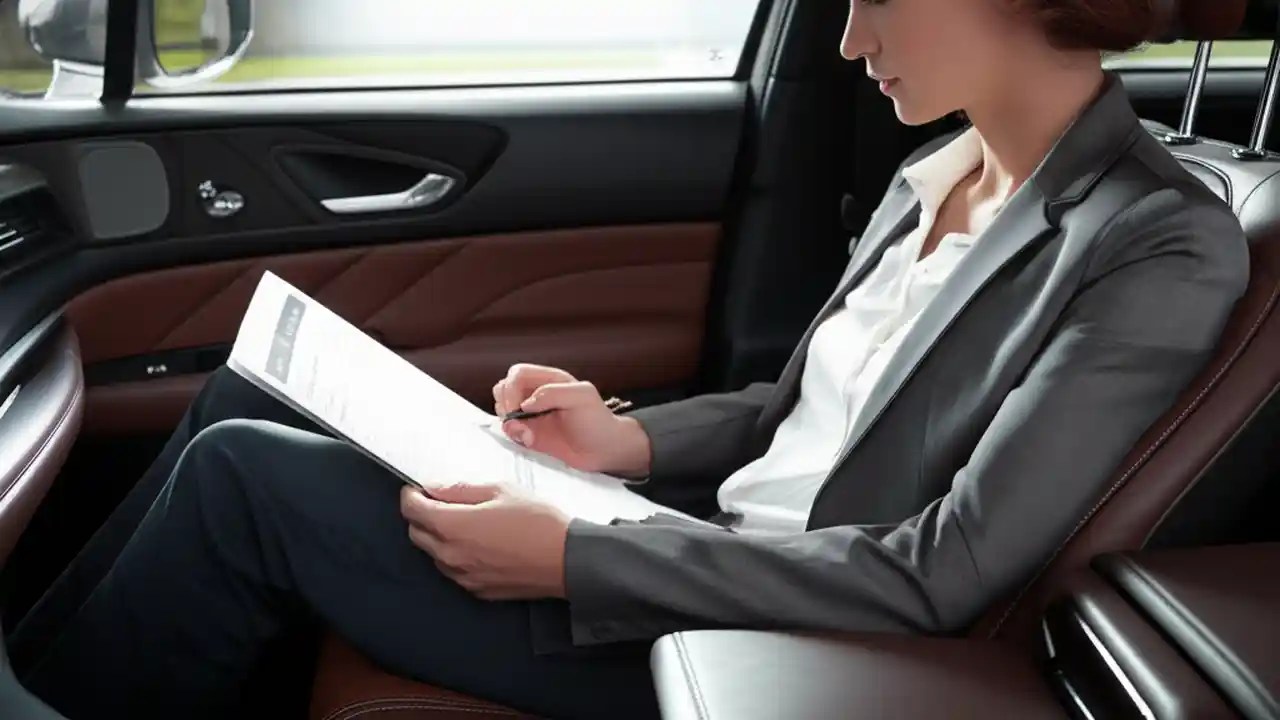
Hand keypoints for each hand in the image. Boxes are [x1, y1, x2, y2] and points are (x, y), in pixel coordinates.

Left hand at [400, 483, 570, 599]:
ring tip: (463, 524)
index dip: (411, 495)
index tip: (418, 489)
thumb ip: (460, 489)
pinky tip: (478, 545)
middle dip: (421, 516)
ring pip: (434, 555)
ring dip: (438, 538)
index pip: (412, 510)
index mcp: (452, 526)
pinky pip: (454, 571)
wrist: (566, 559)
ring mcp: (462, 577)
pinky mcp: (476, 590)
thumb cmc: (537, 520)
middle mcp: (450, 555)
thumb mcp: (501, 490)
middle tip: (440, 503)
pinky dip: (455, 556)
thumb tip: (434, 488)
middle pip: (416, 534)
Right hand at [492, 364, 650, 476]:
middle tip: (519, 423)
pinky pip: (510, 430)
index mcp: (550, 380)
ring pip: (503, 410)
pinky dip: (512, 435)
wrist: (604, 450)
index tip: (519, 409)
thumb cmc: (598, 420)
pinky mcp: (530, 433)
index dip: (511, 389)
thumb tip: (526, 403)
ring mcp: (532, 415)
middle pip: (503, 389)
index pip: (517, 374)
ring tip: (526, 435)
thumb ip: (553, 393)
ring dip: (508, 422)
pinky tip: (528, 442)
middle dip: (505, 405)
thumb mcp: (582, 397)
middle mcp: (537, 395)